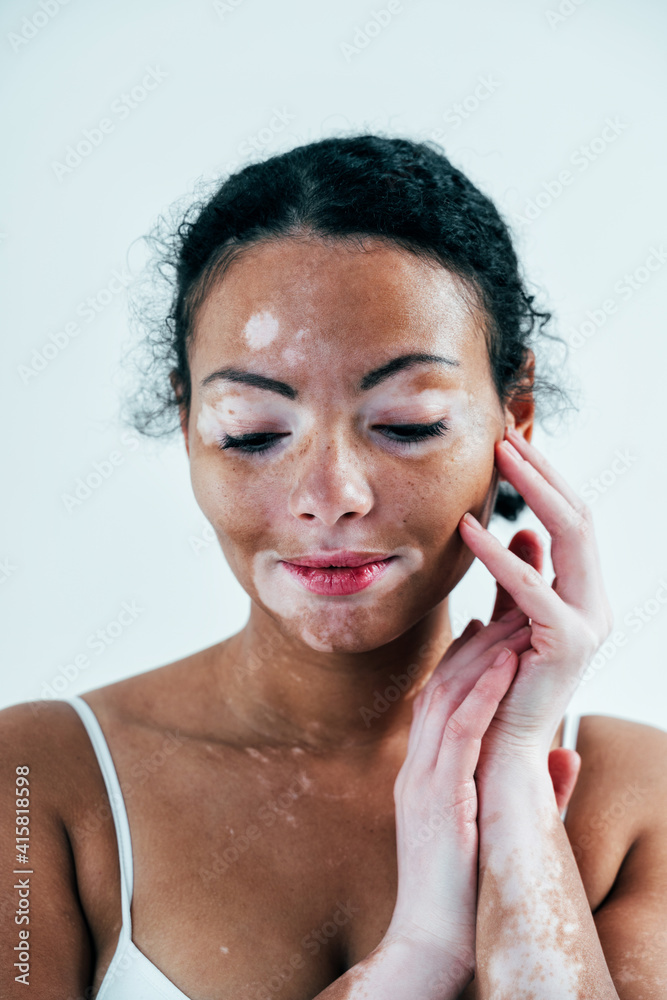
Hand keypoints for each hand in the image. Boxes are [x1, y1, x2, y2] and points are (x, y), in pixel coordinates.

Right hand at [385, 618, 527, 992]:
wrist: (431, 942)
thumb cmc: (461, 891)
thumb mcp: (487, 829)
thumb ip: (529, 787)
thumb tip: (569, 752)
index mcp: (425, 770)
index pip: (440, 697)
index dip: (466, 656)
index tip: (494, 623)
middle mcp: (417, 765)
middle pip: (442, 683)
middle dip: (478, 640)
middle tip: (509, 603)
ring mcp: (421, 778)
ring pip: (448, 695)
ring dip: (484, 653)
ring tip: (517, 617)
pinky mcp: (437, 797)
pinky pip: (459, 732)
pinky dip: (482, 692)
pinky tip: (506, 663)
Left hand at [458, 426, 613, 764]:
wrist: (497, 747)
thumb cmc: (498, 682)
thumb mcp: (511, 617)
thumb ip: (521, 576)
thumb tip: (524, 532)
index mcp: (582, 595)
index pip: (572, 521)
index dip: (545, 481)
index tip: (511, 447)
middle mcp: (594, 603)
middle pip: (579, 517)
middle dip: (543, 473)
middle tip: (505, 437)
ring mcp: (587, 622)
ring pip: (571, 535)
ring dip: (533, 491)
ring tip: (497, 458)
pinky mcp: (566, 642)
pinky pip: (531, 585)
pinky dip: (499, 554)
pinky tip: (467, 531)